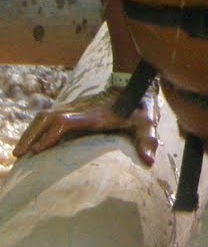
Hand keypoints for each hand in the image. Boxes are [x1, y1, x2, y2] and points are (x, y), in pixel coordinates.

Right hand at [13, 88, 158, 165]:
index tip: (38, 150)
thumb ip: (149, 140)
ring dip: (30, 132)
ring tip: (19, 152)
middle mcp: (81, 109)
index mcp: (96, 115)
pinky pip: (48, 116)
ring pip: (45, 115)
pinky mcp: (72, 108)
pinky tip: (30, 142)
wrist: (133, 85)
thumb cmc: (140, 109)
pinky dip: (35, 128)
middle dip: (32, 136)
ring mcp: (75, 107)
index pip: (66, 121)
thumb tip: (149, 161)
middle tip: (20, 155)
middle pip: (48, 117)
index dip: (51, 135)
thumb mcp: (148, 123)